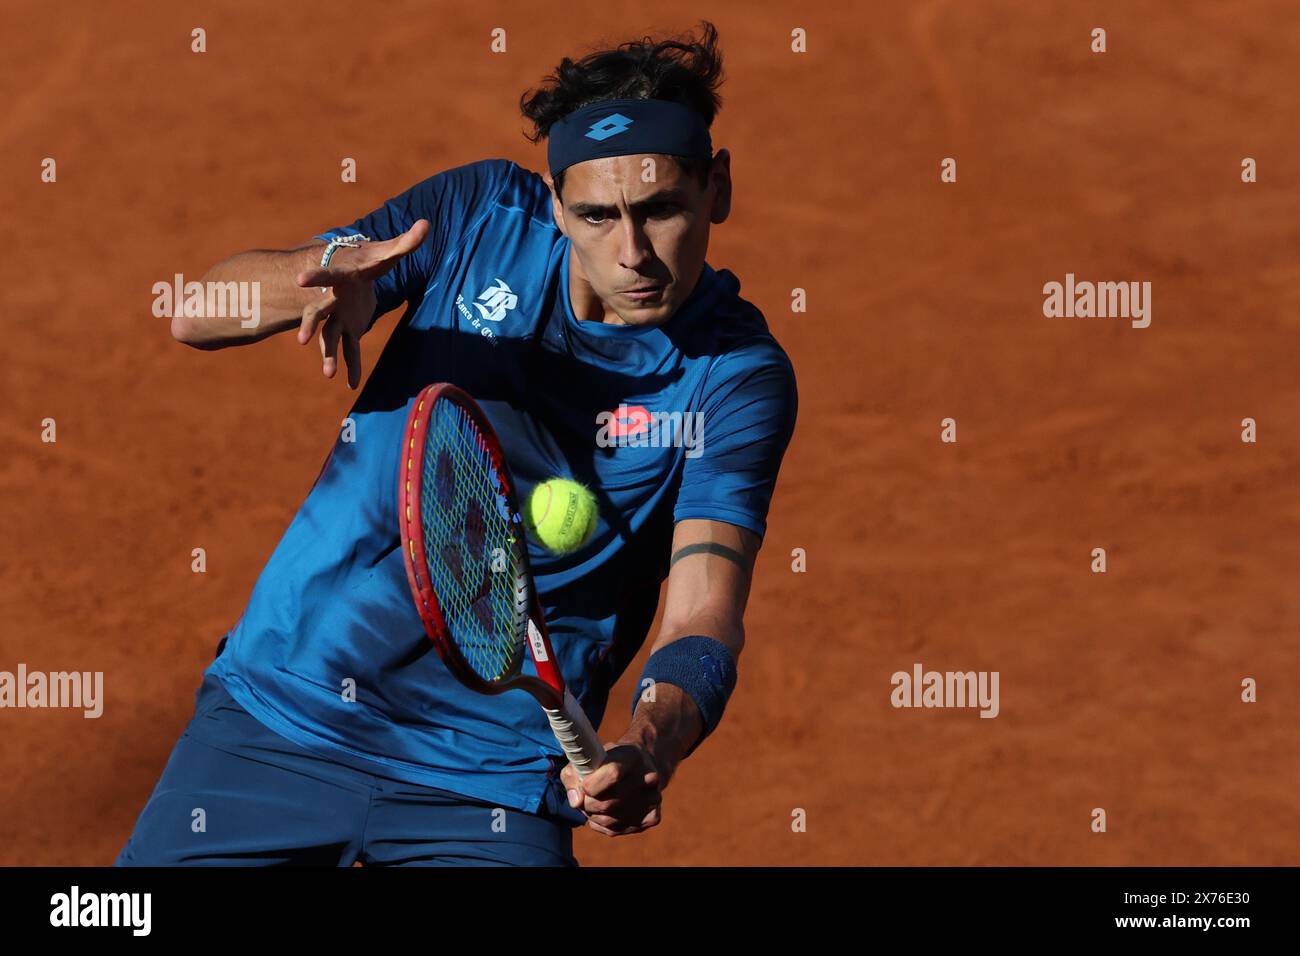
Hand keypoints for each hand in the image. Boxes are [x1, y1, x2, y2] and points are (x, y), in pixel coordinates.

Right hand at [294, 219, 428, 387]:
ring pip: (329, 338)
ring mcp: (337, 317)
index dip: (314, 277)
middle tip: (303, 340)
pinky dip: (351, 366)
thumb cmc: (367, 262)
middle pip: (318, 312)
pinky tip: (350, 384)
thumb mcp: (386, 253)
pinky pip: (348, 350)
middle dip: (311, 325)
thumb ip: (406, 241)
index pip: (326, 276)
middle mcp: (332, 299)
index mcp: (340, 278)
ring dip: (329, 355)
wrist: (352, 277)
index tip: (299, 280)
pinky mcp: (347, 330)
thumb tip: (426, 223)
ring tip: (329, 374)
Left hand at [560, 743, 663, 836]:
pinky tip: (604, 812)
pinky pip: (616, 830)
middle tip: (584, 797)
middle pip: (607, 804)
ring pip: (609, 820)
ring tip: (593, 803)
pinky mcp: (652, 817)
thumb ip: (573, 776)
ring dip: (593, 815)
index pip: (613, 774)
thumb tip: (576, 802)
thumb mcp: (588, 757)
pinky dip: (603, 825)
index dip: (591, 785)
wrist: (640, 764)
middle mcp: (649, 778)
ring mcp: (653, 799)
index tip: (583, 786)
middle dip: (587, 804)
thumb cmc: (609, 760)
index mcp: (633, 756)